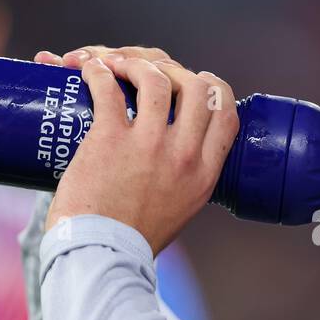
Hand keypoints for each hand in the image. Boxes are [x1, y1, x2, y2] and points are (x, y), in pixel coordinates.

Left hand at [39, 46, 239, 255]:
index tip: (198, 81)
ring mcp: (148, 145)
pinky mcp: (109, 139)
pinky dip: (99, 71)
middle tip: (153, 72)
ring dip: (137, 63)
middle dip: (177, 70)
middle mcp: (183, 155)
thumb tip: (175, 154)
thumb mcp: (179, 208)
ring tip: (118, 65)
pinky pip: (108, 87)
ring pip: (156, 78)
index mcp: (205, 174)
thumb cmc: (132, 239)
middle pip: (198, 87)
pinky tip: (92, 70)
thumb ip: (184, 179)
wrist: (99, 256)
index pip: (227, 113)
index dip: (215, 87)